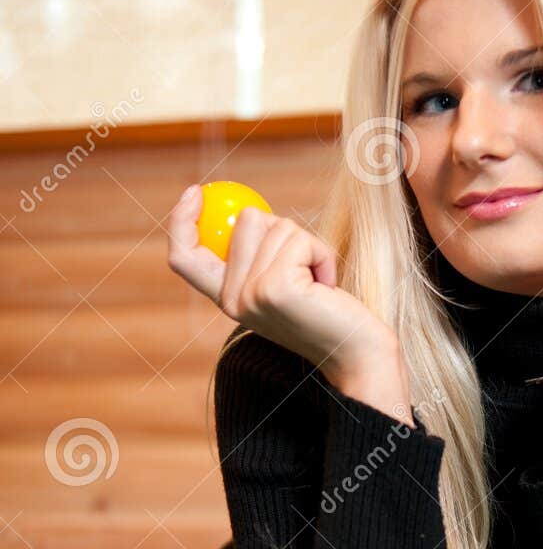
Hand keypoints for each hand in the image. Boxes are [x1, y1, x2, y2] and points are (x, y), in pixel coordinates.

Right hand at [166, 184, 405, 395]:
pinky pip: (300, 239)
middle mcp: (232, 300)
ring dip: (308, 245)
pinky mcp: (276, 288)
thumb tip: (247, 212)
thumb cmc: (327, 314)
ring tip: (318, 282)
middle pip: (245, 221)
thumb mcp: (281, 285)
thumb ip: (257, 258)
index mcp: (227, 300)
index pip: (184, 258)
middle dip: (284, 230)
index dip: (181, 221)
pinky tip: (328, 287)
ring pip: (275, 225)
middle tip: (305, 267)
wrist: (356, 356)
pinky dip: (321, 254)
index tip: (196, 192)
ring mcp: (250, 294)